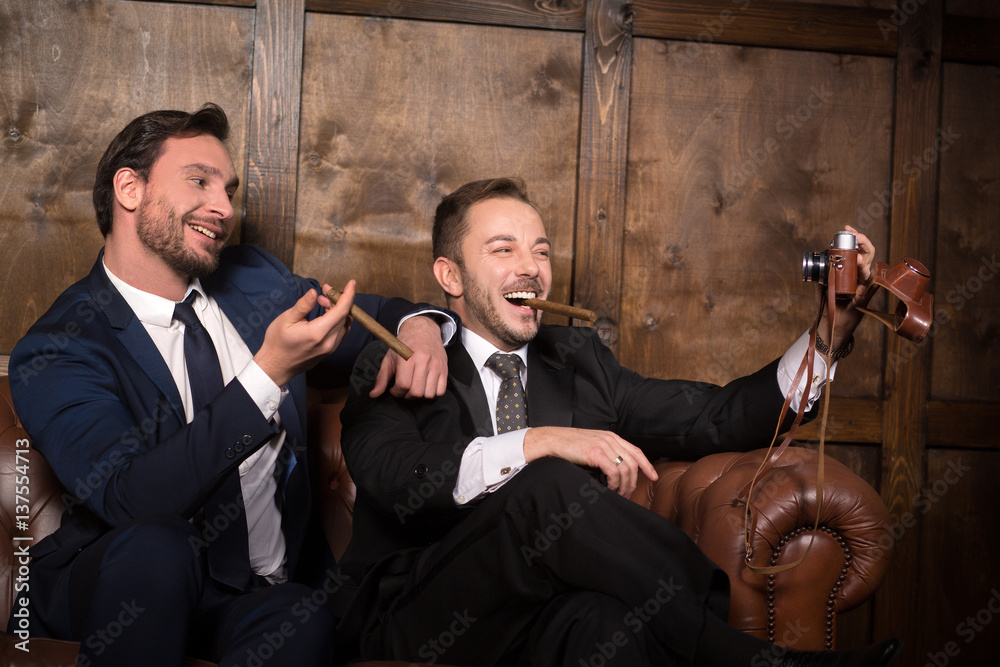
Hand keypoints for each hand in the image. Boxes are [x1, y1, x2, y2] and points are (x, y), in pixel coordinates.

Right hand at [254, 281, 354, 386]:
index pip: (341, 311)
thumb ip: (303, 306)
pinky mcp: (329, 351)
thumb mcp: (286, 320)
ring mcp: (330, 348)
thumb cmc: (277, 343)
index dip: (348, 295)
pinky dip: (337, 319)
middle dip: (337, 299)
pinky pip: (340, 332)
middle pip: (344, 316)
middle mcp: (329, 342)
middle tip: (324, 291)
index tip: (352, 283)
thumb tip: (314, 292)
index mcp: (318, 333)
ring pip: (344, 324)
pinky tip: (325, 314)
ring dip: (337, 310)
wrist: (276, 367)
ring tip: (321, 301)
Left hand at [370, 315, 448, 398]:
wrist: (423, 330)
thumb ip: (382, 377)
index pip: (403, 385)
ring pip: (429, 394)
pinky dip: (432, 393)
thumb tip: (373, 394)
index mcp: (407, 357)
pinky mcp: (444, 369)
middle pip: (416, 392)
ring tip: (414, 388)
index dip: (396, 392)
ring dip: (420, 396)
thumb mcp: (390, 357)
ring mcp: (436, 365)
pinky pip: (440, 391)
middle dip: (407, 396)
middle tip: (403, 389)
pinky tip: (425, 386)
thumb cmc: (405, 344)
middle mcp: (423, 361)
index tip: (394, 389)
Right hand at [523, 427, 658, 497]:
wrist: (552, 441)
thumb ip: (605, 453)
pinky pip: (613, 472)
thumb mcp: (592, 446)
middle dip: (634, 482)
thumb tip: (616, 471)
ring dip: (624, 486)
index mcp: (611, 437)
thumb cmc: (569, 447)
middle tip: (627, 495)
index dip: (647, 465)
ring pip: (626, 469)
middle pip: (633, 463)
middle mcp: (610, 439)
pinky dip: (614, 483)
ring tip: (618, 495)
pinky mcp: (595, 453)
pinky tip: (610, 489)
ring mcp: (603, 445)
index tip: (653, 477)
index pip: (636, 451)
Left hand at [822, 225, 876, 348]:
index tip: (847, 228)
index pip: (857, 249)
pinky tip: (864, 273)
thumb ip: (822, 274)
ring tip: (857, 257)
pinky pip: (870, 287)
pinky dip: (867, 280)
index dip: (854, 238)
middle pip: (867, 254)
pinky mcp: (864, 298)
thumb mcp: (822, 285)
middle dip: (863, 242)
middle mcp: (860, 276)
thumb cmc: (829, 304)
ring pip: (868, 269)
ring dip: (864, 261)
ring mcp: (863, 287)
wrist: (830, 323)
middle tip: (855, 235)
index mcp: (851, 270)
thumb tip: (819, 261)